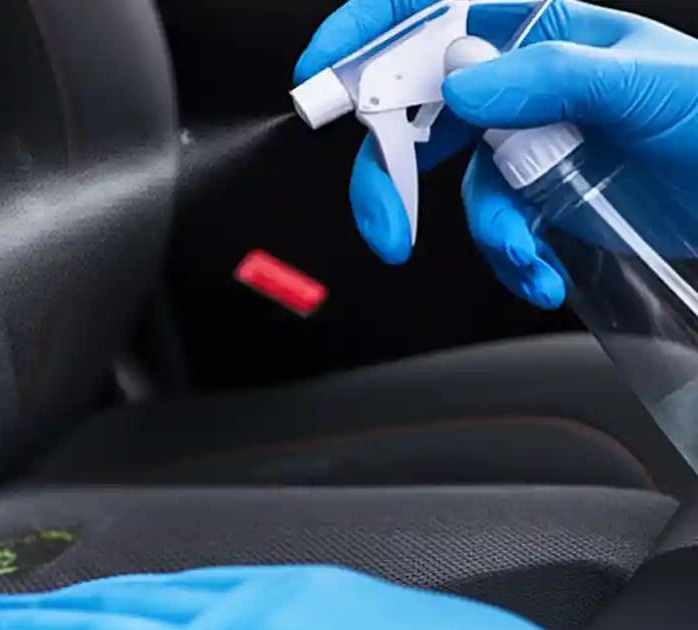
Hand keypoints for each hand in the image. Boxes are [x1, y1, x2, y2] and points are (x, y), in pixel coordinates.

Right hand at [295, 0, 697, 308]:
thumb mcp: (644, 84)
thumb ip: (545, 77)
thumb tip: (459, 81)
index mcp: (534, 28)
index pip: (427, 13)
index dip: (363, 36)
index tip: (321, 76)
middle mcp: (516, 80)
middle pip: (411, 110)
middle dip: (388, 170)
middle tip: (387, 219)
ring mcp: (522, 140)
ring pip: (447, 183)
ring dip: (479, 230)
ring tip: (527, 253)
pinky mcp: (536, 196)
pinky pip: (491, 226)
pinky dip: (509, 256)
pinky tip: (545, 266)